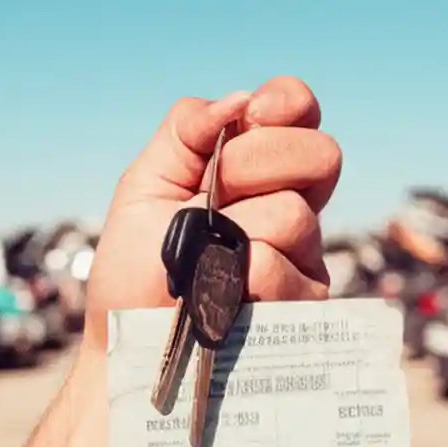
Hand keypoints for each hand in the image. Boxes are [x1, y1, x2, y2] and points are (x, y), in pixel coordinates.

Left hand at [82, 77, 342, 353]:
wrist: (127, 344)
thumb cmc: (134, 270)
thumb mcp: (143, 187)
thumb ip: (184, 131)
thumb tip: (238, 100)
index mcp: (254, 166)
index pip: (298, 110)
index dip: (286, 103)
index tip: (251, 116)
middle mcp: (289, 202)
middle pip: (319, 154)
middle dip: (253, 167)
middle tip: (209, 202)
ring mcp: (303, 254)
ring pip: (294, 215)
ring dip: (234, 235)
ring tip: (200, 264)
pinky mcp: (305, 302)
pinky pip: (280, 269)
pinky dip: (235, 279)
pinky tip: (213, 296)